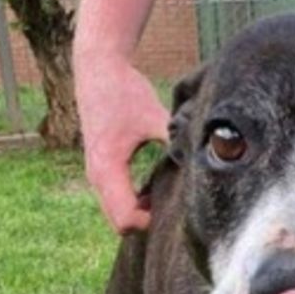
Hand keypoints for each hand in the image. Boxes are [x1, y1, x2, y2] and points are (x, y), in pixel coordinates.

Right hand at [77, 61, 169, 233]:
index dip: (150, 223)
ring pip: (115, 214)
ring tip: (164, 200)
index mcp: (108, 166)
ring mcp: (94, 174)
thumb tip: (200, 160)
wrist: (97, 68)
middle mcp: (96, 175)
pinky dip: (132, 204)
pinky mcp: (98, 170)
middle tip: (173, 209)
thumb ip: (175, 141)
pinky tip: (152, 192)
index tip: (172, 209)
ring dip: (139, 214)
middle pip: (119, 224)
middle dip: (146, 223)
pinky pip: (114, 201)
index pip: (125, 218)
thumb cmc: (125, 90)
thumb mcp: (155, 115)